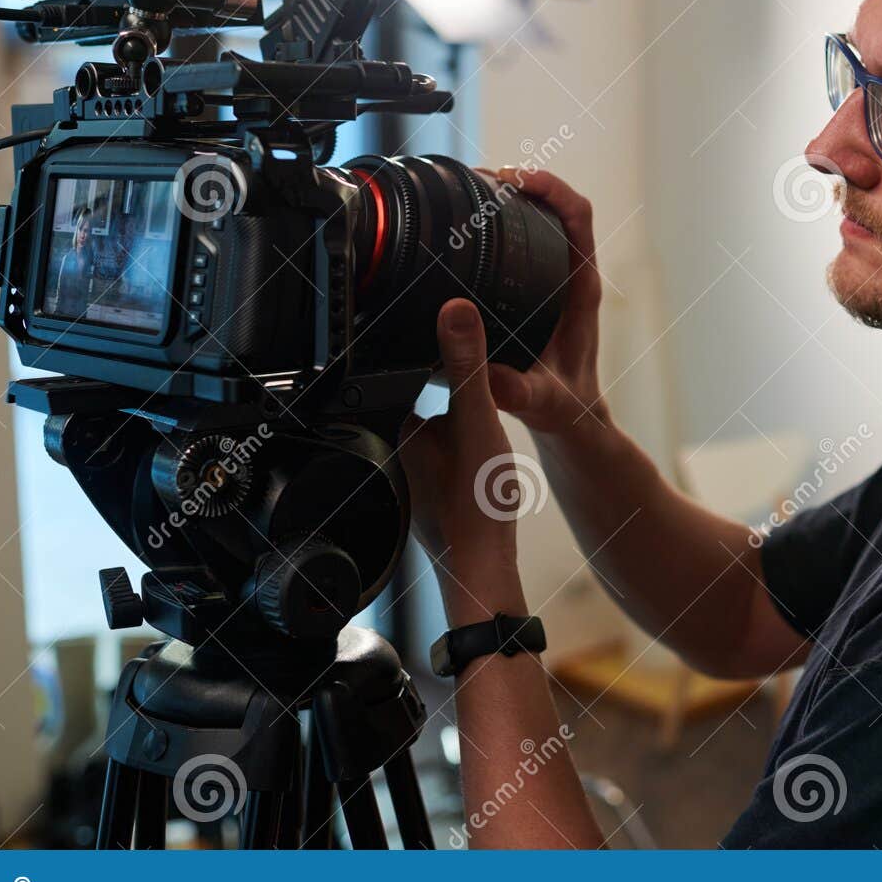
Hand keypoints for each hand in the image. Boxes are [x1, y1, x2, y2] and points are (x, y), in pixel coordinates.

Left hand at [400, 299, 524, 610]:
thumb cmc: (476, 508)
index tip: (468, 343)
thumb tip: (454, 311)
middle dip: (452, 386)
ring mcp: (413, 470)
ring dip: (458, 418)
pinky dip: (463, 447)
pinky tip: (481, 456)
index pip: (414, 369)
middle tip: (483, 388)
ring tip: (484, 423)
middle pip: (426, 396)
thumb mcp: (480, 423)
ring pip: (437, 426)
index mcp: (399, 424)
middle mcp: (397, 447)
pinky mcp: (430, 489)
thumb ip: (469, 367)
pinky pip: (446, 454)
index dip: (442, 353)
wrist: (482, 571)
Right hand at [486, 169, 607, 435]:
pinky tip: (476, 220)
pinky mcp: (542, 286)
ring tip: (474, 186)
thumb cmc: (565, 407)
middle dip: (525, 181)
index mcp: (582, 288)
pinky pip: (530, 238)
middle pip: (559, 205)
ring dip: (515, 196)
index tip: (517, 179)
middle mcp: (573, 275)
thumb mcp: (541, 401)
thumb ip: (519, 393)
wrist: (572, 419)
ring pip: (545, 218)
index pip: (579, 217)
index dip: (552, 188)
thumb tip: (489, 377)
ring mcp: (559, 278)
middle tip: (482, 176)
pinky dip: (506, 219)